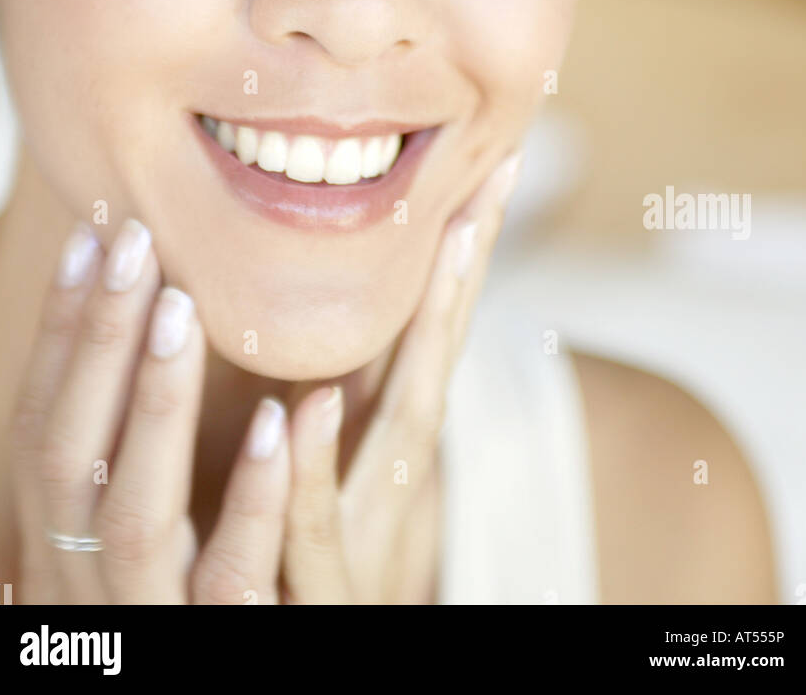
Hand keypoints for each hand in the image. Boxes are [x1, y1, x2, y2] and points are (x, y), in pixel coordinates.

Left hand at [9, 150, 520, 603]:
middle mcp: (392, 463)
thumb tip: (313, 283)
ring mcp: (371, 516)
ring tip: (444, 247)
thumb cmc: (307, 546)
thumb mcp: (321, 453)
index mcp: (384, 426)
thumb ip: (320, 373)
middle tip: (496, 174)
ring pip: (403, 418)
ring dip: (427, 327)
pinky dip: (313, 466)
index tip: (499, 161)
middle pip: (442, 347)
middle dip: (470, 258)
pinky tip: (307, 408)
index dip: (467, 243)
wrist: (325, 644)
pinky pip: (314, 523)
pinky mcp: (324, 583)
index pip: (436, 319)